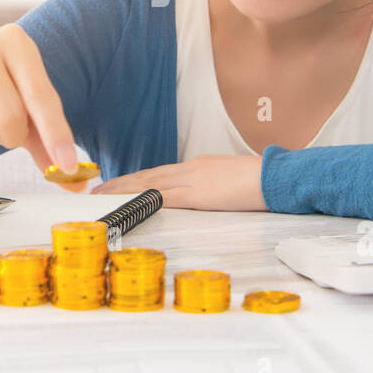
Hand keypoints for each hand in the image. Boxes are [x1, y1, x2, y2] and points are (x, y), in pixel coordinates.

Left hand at [90, 154, 266, 210]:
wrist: (274, 176)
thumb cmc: (259, 180)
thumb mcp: (228, 179)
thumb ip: (210, 186)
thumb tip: (201, 195)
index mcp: (197, 166)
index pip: (159, 173)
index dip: (136, 179)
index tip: (117, 184)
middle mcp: (189, 169)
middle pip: (148, 176)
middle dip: (121, 184)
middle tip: (98, 191)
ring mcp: (192, 180)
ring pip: (149, 185)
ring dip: (124, 191)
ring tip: (103, 197)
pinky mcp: (197, 194)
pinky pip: (164, 198)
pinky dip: (144, 201)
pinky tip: (130, 205)